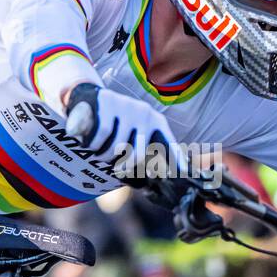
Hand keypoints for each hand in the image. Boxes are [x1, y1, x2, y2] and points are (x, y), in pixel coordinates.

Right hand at [63, 82, 183, 175]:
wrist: (92, 99)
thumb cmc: (116, 124)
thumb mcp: (133, 135)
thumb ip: (144, 151)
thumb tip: (151, 177)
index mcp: (156, 122)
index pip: (168, 144)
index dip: (176, 160)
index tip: (185, 173)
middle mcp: (146, 113)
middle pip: (138, 153)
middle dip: (125, 166)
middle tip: (117, 168)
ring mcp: (128, 105)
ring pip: (118, 145)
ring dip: (105, 155)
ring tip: (100, 153)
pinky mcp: (109, 101)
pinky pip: (103, 133)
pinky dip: (95, 144)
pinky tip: (90, 144)